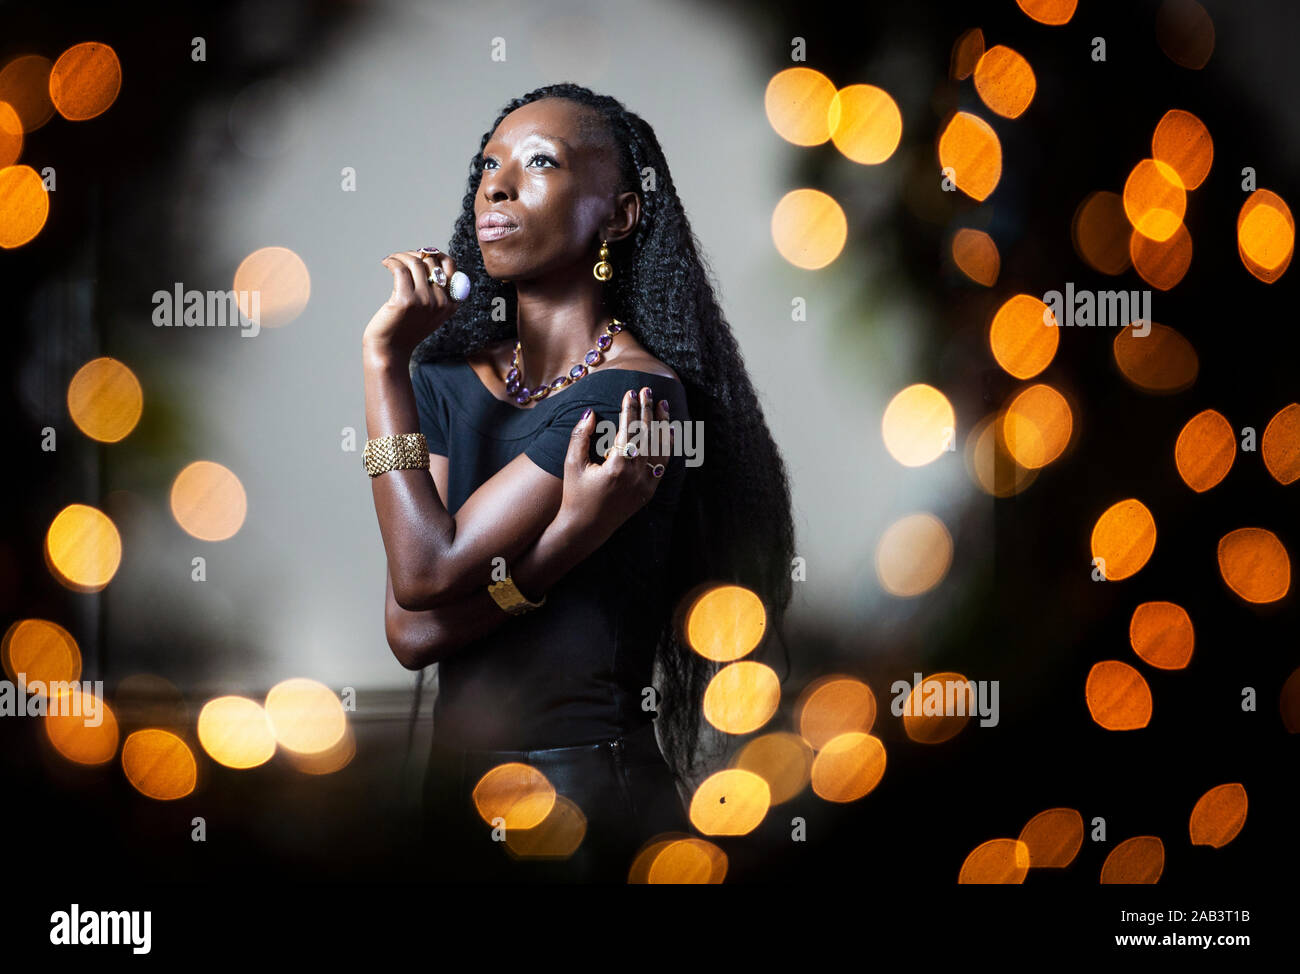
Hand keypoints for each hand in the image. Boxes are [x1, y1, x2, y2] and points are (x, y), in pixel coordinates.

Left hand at [363, 248, 461, 354]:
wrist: (390, 348)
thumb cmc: (406, 327)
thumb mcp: (429, 310)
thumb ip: (435, 289)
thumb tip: (428, 255)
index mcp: (451, 304)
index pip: (451, 267)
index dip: (436, 254)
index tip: (421, 253)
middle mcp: (441, 302)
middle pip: (431, 262)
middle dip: (415, 254)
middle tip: (401, 257)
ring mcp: (425, 301)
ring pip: (416, 263)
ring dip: (401, 256)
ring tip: (392, 259)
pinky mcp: (406, 301)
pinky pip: (400, 269)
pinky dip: (393, 261)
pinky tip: (387, 263)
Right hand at [558, 386, 676, 537]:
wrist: (586, 527)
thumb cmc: (575, 494)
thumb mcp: (571, 464)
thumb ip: (580, 436)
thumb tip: (590, 412)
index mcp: (616, 467)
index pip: (627, 430)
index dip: (629, 409)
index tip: (630, 392)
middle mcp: (635, 475)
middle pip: (646, 435)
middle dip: (647, 409)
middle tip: (647, 390)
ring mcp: (645, 484)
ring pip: (659, 447)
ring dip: (661, 424)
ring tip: (663, 403)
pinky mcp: (649, 491)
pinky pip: (663, 464)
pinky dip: (667, 446)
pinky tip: (669, 431)